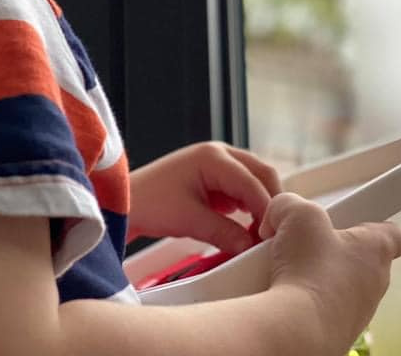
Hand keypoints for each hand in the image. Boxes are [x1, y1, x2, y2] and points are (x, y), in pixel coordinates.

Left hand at [128, 142, 281, 253]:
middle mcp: (220, 153)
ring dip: (261, 202)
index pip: (252, 180)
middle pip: (261, 172)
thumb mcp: (189, 220)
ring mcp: (219, 162)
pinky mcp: (215, 176)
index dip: (266, 207)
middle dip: (270, 200)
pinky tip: (249, 225)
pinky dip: (249, 204)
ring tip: (262, 231)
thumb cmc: (151, 204)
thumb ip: (223, 233)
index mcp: (214, 156)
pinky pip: (242, 187)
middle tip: (275, 231)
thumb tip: (250, 247)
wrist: (125, 202)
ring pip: (254, 178)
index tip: (273, 233)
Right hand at [260, 193, 400, 353]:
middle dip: (327, 248)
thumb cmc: (310, 270)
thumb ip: (289, 205)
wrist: (297, 333)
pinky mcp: (336, 335)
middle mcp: (374, 283)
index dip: (374, 223)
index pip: (394, 234)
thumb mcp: (297, 215)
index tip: (355, 220)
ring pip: (337, 286)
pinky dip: (303, 302)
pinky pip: (321, 310)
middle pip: (356, 257)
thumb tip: (279, 215)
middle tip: (304, 242)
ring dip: (313, 276)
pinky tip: (283, 296)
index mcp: (376, 249)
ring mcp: (357, 313)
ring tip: (286, 271)